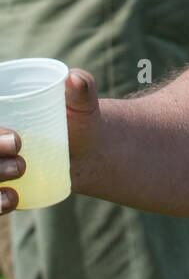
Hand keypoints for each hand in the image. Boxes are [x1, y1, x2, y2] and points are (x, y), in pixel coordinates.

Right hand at [0, 68, 101, 212]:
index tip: (17, 140)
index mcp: (4, 113)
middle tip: (19, 151)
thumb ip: (81, 88)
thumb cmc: (79, 117)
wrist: (89, 149)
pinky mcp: (2, 188)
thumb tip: (75, 78)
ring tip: (22, 170)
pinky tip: (13, 199)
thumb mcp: (81, 102)